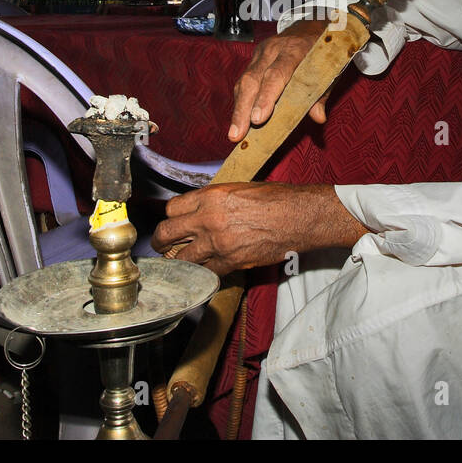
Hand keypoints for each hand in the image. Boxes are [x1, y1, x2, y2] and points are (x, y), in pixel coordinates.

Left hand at [151, 182, 366, 275]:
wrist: (299, 216)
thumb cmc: (275, 199)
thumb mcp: (239, 188)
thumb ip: (215, 200)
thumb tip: (200, 209)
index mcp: (210, 196)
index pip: (172, 208)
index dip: (172, 217)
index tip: (173, 223)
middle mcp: (208, 218)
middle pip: (167, 232)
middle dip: (162, 241)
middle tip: (162, 246)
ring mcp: (218, 242)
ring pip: (182, 258)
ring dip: (180, 262)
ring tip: (181, 264)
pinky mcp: (231, 262)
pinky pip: (207, 273)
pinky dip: (204, 274)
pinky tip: (205, 272)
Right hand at [229, 19, 328, 141]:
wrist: (313, 25)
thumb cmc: (322, 52)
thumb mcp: (329, 70)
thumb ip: (321, 93)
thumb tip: (318, 117)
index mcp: (295, 49)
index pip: (277, 74)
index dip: (266, 97)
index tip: (258, 119)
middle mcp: (274, 49)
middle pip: (253, 79)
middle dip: (243, 109)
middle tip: (238, 134)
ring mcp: (261, 52)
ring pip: (244, 81)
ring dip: (238, 109)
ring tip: (235, 133)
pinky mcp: (255, 58)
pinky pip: (244, 81)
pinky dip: (241, 102)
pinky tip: (239, 120)